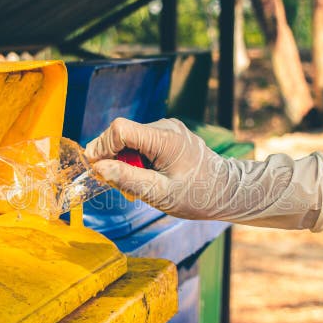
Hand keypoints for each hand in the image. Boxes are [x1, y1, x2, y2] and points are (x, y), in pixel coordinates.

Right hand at [85, 118, 322, 230]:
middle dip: (114, 157)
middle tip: (119, 184)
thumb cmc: (197, 195)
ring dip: (126, 160)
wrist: (227, 191)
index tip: (96, 168)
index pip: (120, 129)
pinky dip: (137, 159)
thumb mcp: (159, 194)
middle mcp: (165, 127)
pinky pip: (142, 142)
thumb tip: (98, 168)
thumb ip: (127, 179)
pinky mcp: (168, 135)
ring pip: (131, 139)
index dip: (102, 146)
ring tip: (140, 184)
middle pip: (123, 133)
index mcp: (164, 139)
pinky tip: (148, 176)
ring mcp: (168, 128)